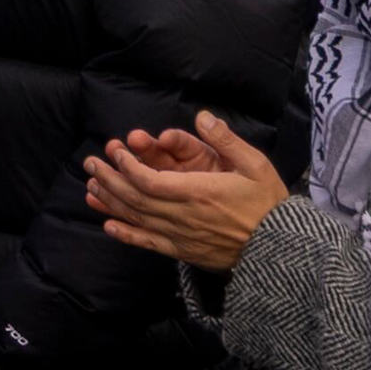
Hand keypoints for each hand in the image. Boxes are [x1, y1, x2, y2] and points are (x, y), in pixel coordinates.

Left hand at [85, 111, 290, 271]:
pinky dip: (127, 235)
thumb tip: (202, 116)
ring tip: (90, 186)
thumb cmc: (268, 204)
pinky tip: (109, 226)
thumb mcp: (255, 165)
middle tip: (90, 162)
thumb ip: (227, 140)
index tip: (115, 152)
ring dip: (112, 202)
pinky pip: (150, 244)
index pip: (150, 181)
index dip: (128, 167)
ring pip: (139, 219)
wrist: (280, 250)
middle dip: (110, 179)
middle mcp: (185, 216)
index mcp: (199, 193)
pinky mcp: (185, 252)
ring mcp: (183, 236)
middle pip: (137, 198)